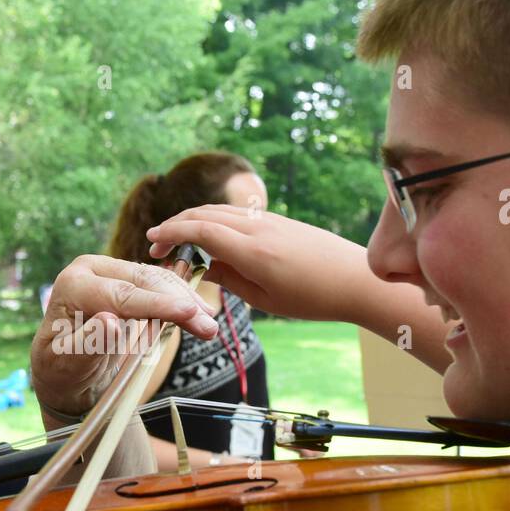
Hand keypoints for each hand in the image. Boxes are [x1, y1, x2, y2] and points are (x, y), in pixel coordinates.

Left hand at [31, 254, 218, 415]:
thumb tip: (109, 322)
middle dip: (179, 303)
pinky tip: (199, 314)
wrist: (64, 371)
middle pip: (144, 280)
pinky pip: (160, 285)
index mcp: (73, 284)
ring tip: (210, 324)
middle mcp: (91, 269)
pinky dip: (181, 299)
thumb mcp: (68, 364)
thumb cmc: (62, 371)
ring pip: (156, 279)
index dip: (158, 304)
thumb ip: (88, 343)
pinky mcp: (127, 280)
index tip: (189, 314)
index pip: (123, 294)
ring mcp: (110, 271)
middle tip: (209, 326)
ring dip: (186, 300)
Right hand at [146, 206, 372, 322]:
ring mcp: (269, 220)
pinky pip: (237, 214)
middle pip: (205, 213)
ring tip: (178, 237)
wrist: (357, 279)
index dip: (171, 232)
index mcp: (253, 251)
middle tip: (157, 242)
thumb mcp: (265, 300)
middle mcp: (258, 228)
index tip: (152, 242)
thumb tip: (207, 267)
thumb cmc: (314, 298)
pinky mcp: (278, 220)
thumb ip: (231, 281)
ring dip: (193, 219)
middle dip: (176, 224)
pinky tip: (210, 236)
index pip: (200, 229)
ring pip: (221, 210)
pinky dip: (214, 219)